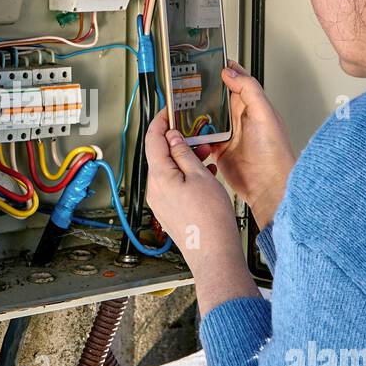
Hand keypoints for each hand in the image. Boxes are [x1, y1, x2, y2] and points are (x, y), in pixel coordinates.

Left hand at [145, 108, 258, 311]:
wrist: (213, 252)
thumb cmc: (210, 219)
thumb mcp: (200, 176)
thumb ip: (183, 154)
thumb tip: (172, 138)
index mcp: (159, 177)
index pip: (152, 140)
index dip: (160, 122)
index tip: (168, 112)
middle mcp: (155, 190)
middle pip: (161, 155)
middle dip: (179, 142)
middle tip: (198, 137)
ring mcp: (160, 202)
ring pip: (169, 171)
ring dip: (186, 160)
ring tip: (207, 157)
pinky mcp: (169, 212)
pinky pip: (174, 186)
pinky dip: (187, 176)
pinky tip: (205, 176)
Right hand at [195, 61, 295, 228]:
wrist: (267, 186)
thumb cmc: (274, 153)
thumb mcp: (264, 114)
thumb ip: (249, 90)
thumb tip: (232, 72)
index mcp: (252, 106)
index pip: (237, 81)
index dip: (225, 70)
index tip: (209, 62)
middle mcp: (240, 119)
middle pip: (217, 98)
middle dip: (204, 91)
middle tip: (189, 85)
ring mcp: (228, 134)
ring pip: (207, 117)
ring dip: (197, 114)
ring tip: (185, 108)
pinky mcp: (219, 150)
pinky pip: (202, 138)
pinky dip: (194, 135)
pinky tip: (190, 132)